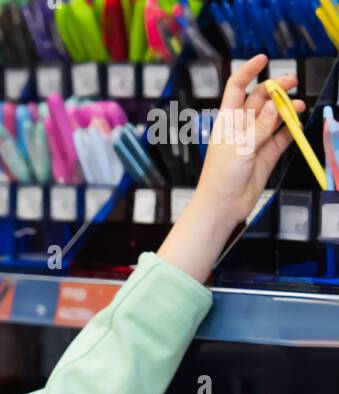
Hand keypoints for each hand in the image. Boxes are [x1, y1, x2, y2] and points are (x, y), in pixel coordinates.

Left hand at [157, 54, 304, 284]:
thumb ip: (260, 127)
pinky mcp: (267, 155)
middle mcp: (242, 126)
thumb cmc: (220, 176)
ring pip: (274, 117)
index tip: (263, 59)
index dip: (249, 71)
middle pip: (261, 99)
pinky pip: (282, 137)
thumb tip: (276, 107)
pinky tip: (298, 124)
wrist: (222, 207)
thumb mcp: (240, 147)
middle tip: (292, 83)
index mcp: (228, 119)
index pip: (237, 87)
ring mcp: (255, 140)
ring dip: (286, 109)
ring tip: (299, 106)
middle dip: (276, 89)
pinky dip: (291, 129)